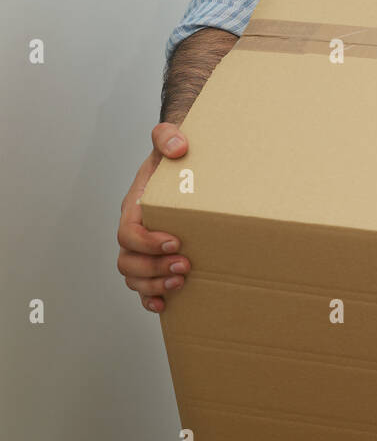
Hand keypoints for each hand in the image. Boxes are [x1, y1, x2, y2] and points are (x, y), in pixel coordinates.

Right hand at [117, 123, 189, 313]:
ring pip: (133, 277)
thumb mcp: (169, 139)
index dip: (147, 242)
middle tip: (185, 264)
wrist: (181, 163)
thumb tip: (178, 146)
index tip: (175, 240)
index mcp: (134, 206)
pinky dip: (150, 299)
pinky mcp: (155, 258)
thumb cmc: (173, 155)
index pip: (128, 232)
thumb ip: (168, 136)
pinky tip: (167, 304)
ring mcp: (142, 247)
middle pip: (128, 260)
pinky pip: (142, 286)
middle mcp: (134, 229)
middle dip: (154, 267)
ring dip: (155, 284)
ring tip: (181, 282)